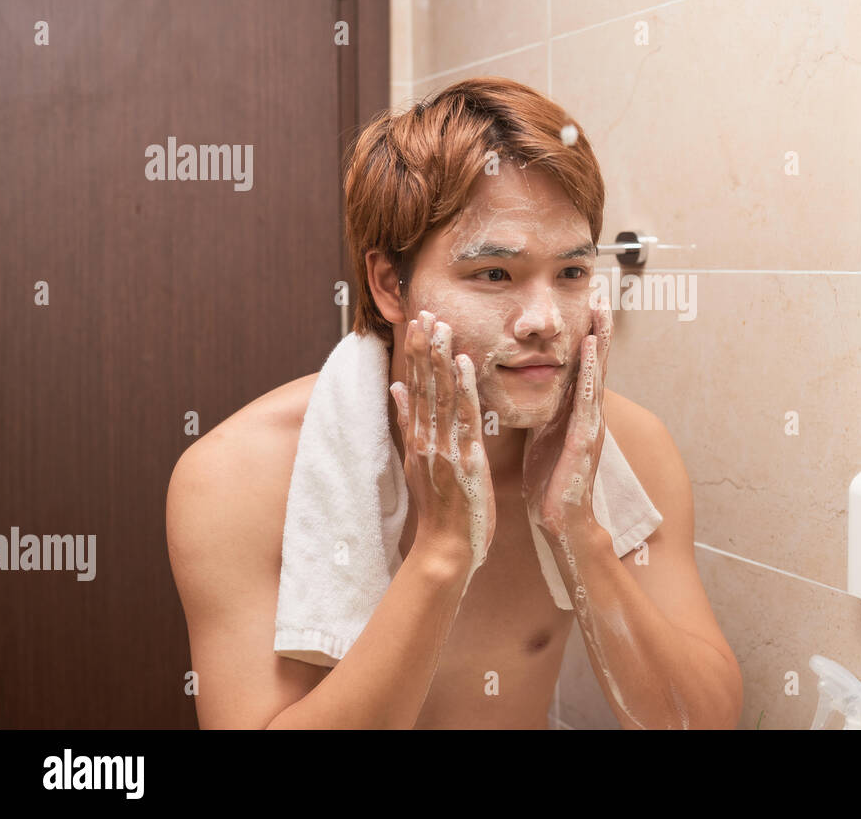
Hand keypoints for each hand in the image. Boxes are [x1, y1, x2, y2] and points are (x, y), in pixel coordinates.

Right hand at [390, 311, 496, 577]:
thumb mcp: (421, 462)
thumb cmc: (442, 509)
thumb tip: (396, 389)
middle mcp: (426, 438)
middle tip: (425, 310)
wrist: (447, 549)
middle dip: (425, 346)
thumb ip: (409, 424)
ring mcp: (443, 448)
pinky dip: (463, 389)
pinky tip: (465, 363)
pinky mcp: (464, 459)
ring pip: (440, 395)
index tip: (418, 321)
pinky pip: (463, 418)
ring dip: (441, 358)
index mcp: (419, 438)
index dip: (417, 353)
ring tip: (441, 325)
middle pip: (423, 384)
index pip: (415, 386)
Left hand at [522, 293, 612, 538]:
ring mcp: (590, 426)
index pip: (582, 367)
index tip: (585, 303)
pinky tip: (588, 349)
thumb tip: (532, 389)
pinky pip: (587, 399)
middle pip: (595, 363)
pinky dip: (588, 371)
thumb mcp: (543, 437)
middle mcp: (588, 414)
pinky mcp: (585, 440)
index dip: (587, 335)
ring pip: (596, 374)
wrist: (562, 521)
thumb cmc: (551, 482)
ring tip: (601, 310)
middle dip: (599, 329)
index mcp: (575, 413)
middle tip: (599, 293)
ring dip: (600, 341)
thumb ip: (545, 411)